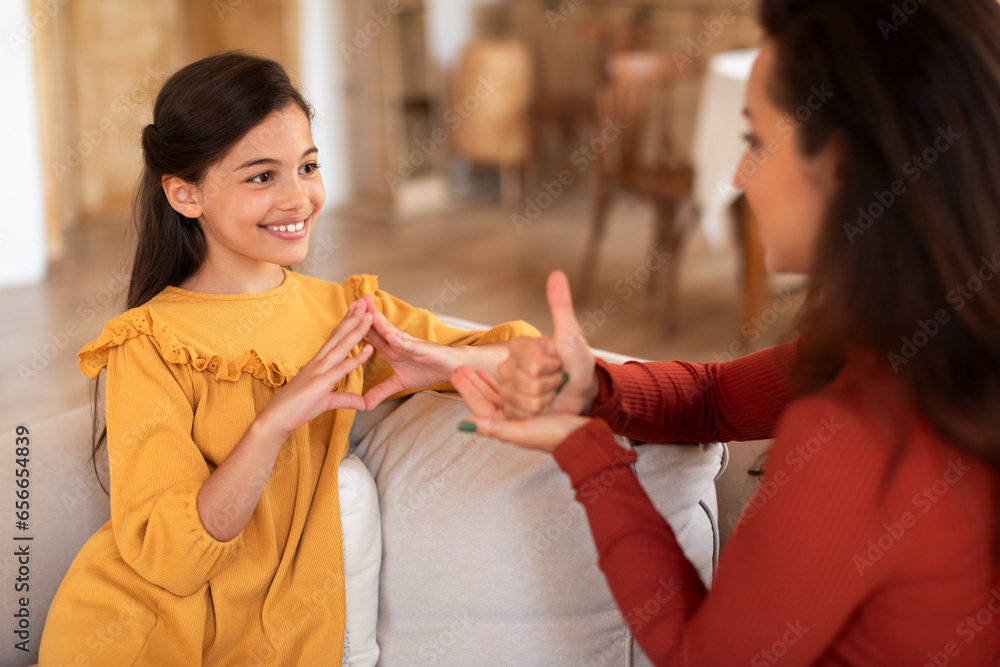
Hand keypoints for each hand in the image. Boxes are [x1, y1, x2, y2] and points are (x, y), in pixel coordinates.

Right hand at [256, 300, 373, 440]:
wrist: (275, 419)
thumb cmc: (296, 409)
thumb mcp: (326, 402)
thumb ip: (346, 399)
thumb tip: (363, 403)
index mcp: (318, 363)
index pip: (334, 338)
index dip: (346, 323)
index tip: (355, 309)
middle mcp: (319, 362)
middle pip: (339, 335)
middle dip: (353, 317)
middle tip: (365, 301)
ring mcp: (319, 371)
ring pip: (342, 346)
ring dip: (357, 330)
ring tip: (370, 316)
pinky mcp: (321, 383)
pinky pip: (342, 369)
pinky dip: (356, 359)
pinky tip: (369, 349)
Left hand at [359, 294, 460, 408]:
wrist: (451, 369)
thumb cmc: (427, 370)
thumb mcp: (399, 383)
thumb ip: (381, 391)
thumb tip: (365, 404)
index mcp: (390, 349)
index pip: (370, 335)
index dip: (356, 326)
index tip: (343, 315)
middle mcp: (398, 342)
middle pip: (378, 327)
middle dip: (366, 314)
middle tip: (354, 300)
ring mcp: (410, 344)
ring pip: (392, 331)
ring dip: (379, 321)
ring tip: (368, 310)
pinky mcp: (423, 350)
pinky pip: (409, 345)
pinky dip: (399, 340)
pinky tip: (390, 335)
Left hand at [451, 365, 589, 452]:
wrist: (581, 436)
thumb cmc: (554, 435)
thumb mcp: (523, 431)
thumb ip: (494, 427)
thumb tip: (465, 424)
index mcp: (504, 428)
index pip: (479, 406)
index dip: (467, 390)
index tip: (457, 374)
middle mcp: (510, 423)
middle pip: (485, 400)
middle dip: (473, 384)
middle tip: (461, 367)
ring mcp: (521, 417)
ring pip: (498, 396)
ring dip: (487, 382)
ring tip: (476, 369)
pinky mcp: (533, 411)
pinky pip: (513, 395)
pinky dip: (506, 384)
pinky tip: (502, 375)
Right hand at [496, 270, 597, 416]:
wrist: (582, 390)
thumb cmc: (577, 362)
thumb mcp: (570, 334)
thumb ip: (560, 305)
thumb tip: (556, 273)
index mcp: (519, 346)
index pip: (531, 362)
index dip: (549, 366)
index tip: (558, 362)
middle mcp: (508, 365)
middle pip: (526, 382)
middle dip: (549, 384)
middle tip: (556, 378)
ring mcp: (507, 386)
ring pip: (523, 400)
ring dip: (545, 399)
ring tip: (551, 391)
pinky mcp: (509, 407)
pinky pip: (519, 413)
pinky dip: (538, 411)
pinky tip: (543, 405)